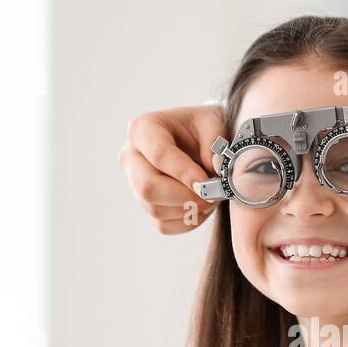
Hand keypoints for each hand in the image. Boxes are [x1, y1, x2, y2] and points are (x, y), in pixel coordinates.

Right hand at [119, 104, 225, 233]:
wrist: (201, 141)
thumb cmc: (204, 128)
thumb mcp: (214, 122)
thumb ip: (215, 143)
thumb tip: (216, 168)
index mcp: (143, 129)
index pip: (158, 155)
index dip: (184, 172)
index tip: (206, 181)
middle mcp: (131, 157)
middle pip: (148, 188)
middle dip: (185, 196)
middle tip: (212, 194)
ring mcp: (134, 184)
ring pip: (156, 210)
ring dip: (191, 209)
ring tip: (212, 196)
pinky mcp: (145, 205)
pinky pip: (163, 225)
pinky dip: (188, 221)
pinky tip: (202, 205)